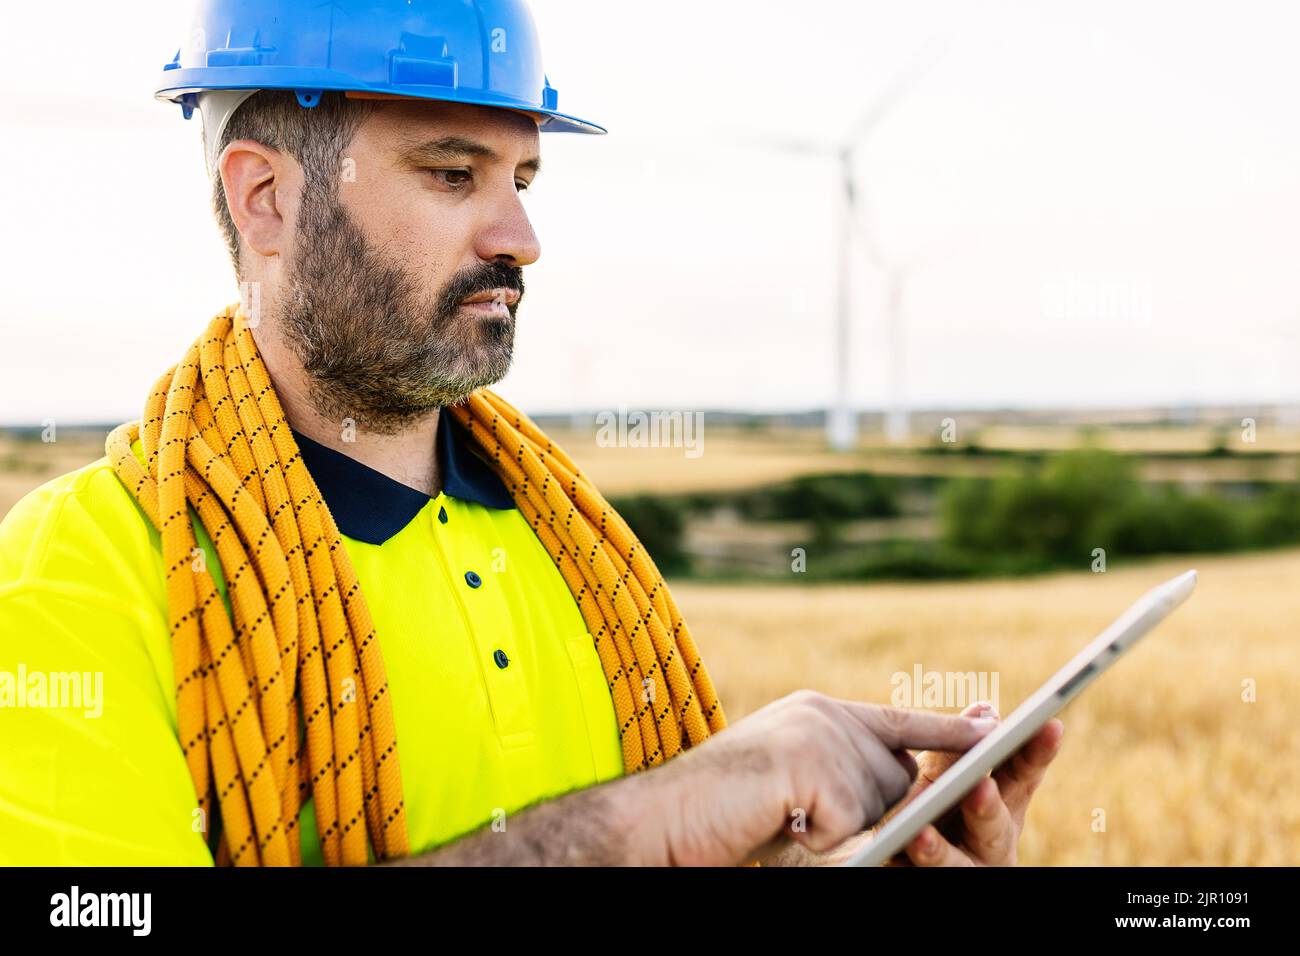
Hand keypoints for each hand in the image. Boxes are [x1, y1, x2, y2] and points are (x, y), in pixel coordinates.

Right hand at [626, 690, 998, 866]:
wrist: (656, 818)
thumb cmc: (717, 811)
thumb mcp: (791, 785)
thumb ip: (840, 775)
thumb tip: (905, 786)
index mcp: (818, 711)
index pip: (900, 723)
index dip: (948, 731)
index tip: (995, 728)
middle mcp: (823, 712)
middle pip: (894, 776)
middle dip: (870, 812)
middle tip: (804, 815)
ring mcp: (819, 733)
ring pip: (876, 803)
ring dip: (838, 828)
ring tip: (781, 815)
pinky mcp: (811, 763)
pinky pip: (849, 823)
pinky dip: (818, 839)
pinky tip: (780, 823)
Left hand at [880, 701, 1063, 866]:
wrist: (889, 849)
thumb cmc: (924, 806)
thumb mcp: (939, 776)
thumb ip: (957, 750)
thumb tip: (986, 711)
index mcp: (1000, 802)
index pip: (1021, 774)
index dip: (1036, 752)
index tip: (1049, 725)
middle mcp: (991, 840)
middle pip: (995, 826)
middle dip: (987, 808)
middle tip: (980, 787)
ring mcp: (965, 867)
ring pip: (957, 864)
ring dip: (940, 851)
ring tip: (921, 836)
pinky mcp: (932, 882)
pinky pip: (922, 877)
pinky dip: (911, 865)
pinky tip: (898, 850)